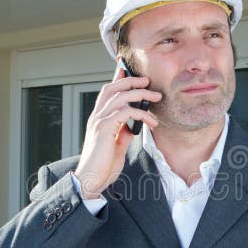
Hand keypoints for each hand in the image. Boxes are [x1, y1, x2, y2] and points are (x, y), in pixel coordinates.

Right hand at [73, 60, 160, 197]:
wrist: (91, 179)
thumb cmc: (103, 165)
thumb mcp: (117, 145)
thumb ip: (123, 132)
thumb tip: (134, 124)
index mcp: (99, 118)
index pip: (108, 91)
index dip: (117, 78)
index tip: (127, 69)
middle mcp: (97, 116)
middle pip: (113, 88)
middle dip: (131, 81)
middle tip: (148, 81)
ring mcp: (99, 121)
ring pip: (120, 97)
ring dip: (141, 94)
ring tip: (156, 97)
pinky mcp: (105, 129)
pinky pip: (125, 112)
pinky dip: (141, 113)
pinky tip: (151, 120)